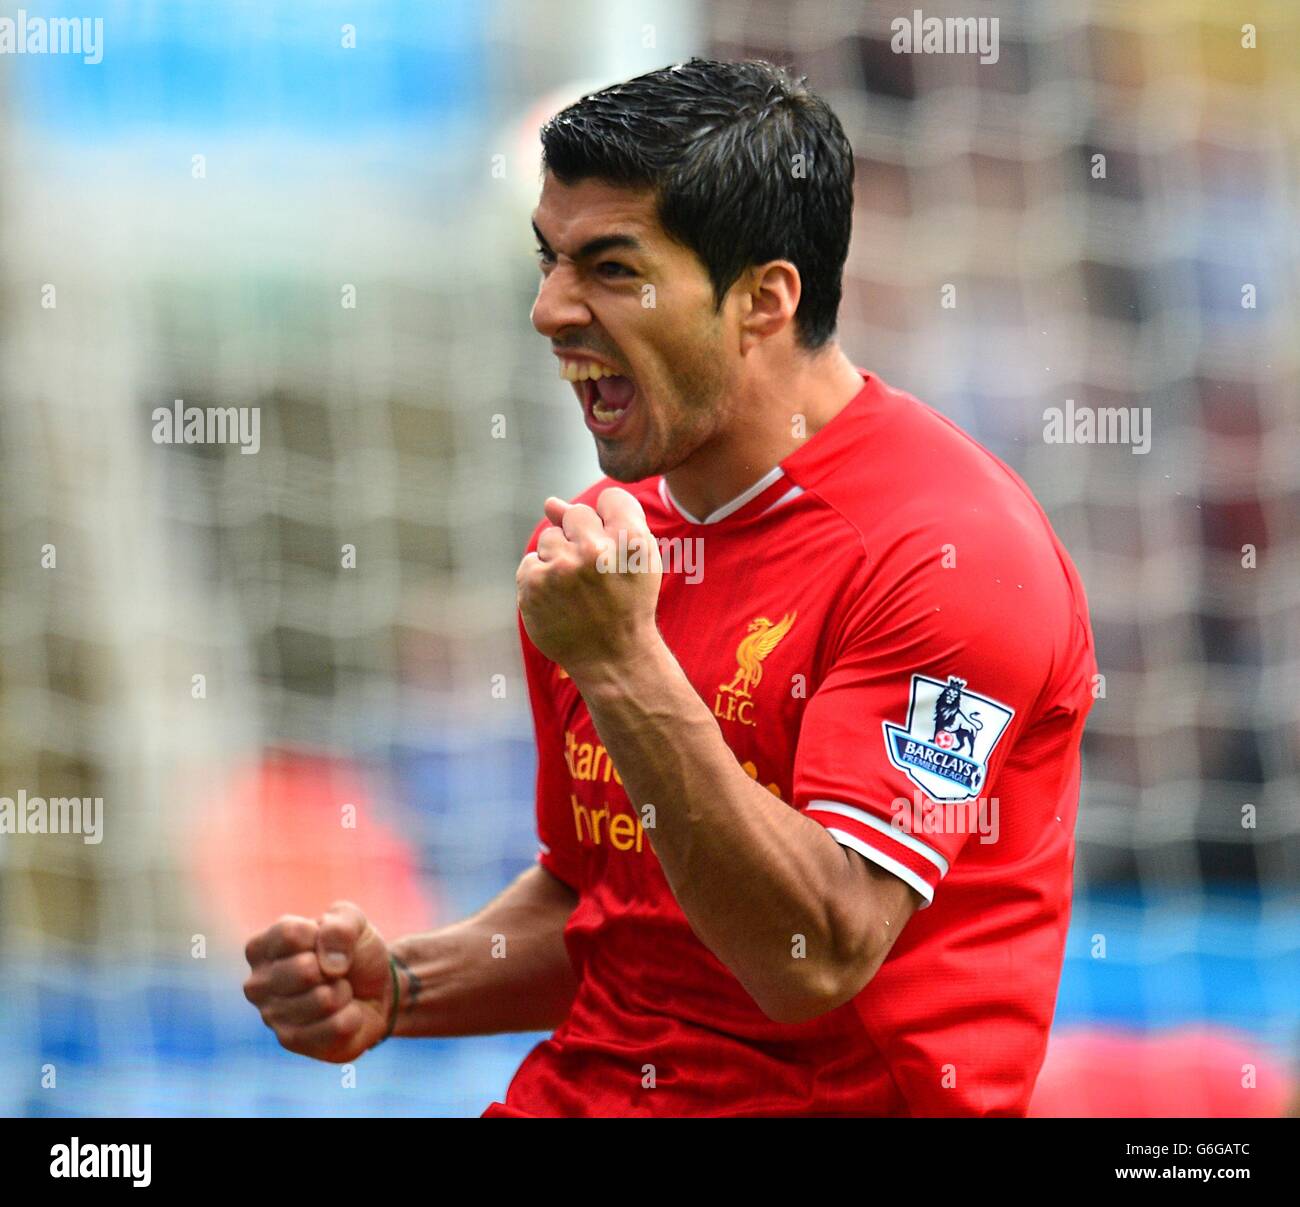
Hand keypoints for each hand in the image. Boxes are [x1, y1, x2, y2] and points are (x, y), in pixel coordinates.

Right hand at [243, 901, 393, 1062]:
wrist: (378, 988)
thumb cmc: (354, 951)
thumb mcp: (353, 921)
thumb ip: (340, 927)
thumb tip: (328, 965)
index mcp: (261, 948)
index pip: (290, 934)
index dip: (320, 935)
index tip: (324, 942)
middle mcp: (257, 984)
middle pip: (304, 970)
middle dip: (334, 968)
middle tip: (335, 972)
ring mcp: (272, 1018)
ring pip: (323, 1000)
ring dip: (344, 992)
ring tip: (339, 991)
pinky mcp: (295, 1044)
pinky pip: (337, 1027)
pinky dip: (352, 1016)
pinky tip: (343, 1013)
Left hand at [517, 487, 662, 678]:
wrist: (613, 657)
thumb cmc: (627, 604)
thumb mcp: (636, 561)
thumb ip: (605, 522)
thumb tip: (550, 503)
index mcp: (631, 541)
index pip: (611, 498)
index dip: (611, 521)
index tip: (613, 548)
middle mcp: (595, 550)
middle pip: (576, 512)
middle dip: (581, 537)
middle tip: (593, 573)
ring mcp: (561, 568)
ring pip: (549, 537)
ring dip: (558, 557)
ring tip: (576, 589)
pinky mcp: (534, 585)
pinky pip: (530, 562)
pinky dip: (540, 579)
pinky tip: (559, 599)